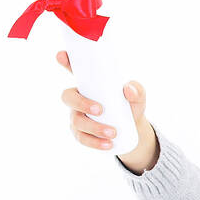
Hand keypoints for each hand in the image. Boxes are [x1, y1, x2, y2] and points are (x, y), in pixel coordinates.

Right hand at [56, 50, 157, 173]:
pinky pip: (82, 138)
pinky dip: (95, 142)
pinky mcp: (81, 133)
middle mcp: (78, 97)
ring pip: (76, 121)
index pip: (74, 69)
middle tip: (100, 110)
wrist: (132, 130)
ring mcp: (77, 115)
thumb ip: (136, 90)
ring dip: (94, 127)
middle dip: (81, 103)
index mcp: (89, 83)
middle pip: (68, 97)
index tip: (62, 56)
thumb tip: (128, 90)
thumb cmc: (130, 105)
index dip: (65, 61)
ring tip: (113, 133)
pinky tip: (108, 144)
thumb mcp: (138, 97)